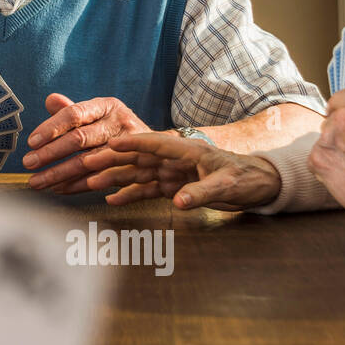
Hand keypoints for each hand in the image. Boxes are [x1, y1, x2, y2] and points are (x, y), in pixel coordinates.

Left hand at [23, 93, 150, 190]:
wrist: (159, 145)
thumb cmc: (116, 127)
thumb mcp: (99, 113)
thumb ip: (73, 109)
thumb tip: (50, 100)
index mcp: (107, 106)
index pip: (75, 114)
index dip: (52, 127)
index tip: (32, 141)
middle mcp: (119, 123)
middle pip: (80, 139)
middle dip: (51, 153)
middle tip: (28, 163)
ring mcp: (129, 147)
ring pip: (88, 162)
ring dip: (60, 174)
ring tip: (38, 182)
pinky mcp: (134, 167)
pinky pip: (99, 180)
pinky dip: (77, 185)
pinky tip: (59, 189)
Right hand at [79, 133, 282, 209]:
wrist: (257, 186)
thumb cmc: (245, 179)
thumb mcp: (226, 186)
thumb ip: (201, 193)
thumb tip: (179, 202)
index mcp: (187, 150)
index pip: (155, 143)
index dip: (133, 143)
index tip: (111, 142)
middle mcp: (174, 160)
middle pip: (138, 159)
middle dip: (112, 160)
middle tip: (87, 161)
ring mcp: (172, 173)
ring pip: (137, 175)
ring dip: (115, 178)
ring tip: (90, 181)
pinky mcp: (173, 187)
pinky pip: (146, 190)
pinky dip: (129, 195)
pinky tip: (111, 199)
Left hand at [308, 89, 344, 211]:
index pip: (340, 98)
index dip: (344, 111)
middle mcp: (342, 117)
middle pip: (331, 120)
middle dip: (340, 133)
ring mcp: (326, 138)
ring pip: (324, 140)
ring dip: (334, 149)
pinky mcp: (316, 158)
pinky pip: (317, 158)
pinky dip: (327, 166)